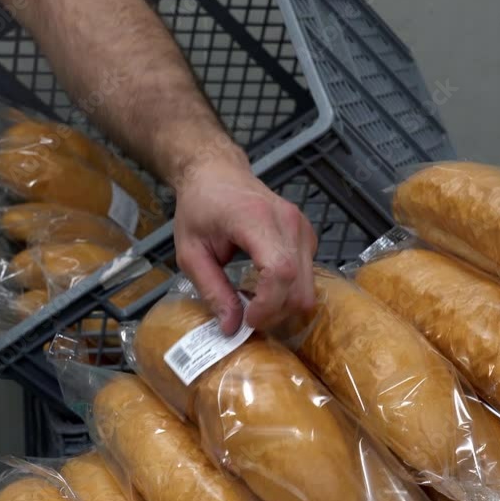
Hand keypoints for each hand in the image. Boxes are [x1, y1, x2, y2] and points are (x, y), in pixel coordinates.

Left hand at [173, 156, 317, 334]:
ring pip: (308, 284)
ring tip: (254, 303)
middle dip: (276, 312)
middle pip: (300, 284)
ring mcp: (302, 227)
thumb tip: (232, 327)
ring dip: (283, 304)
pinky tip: (263, 286)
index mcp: (256, 220)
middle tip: (247, 318)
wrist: (215, 173)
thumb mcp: (191, 253)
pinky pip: (307, 274)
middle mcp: (288, 221)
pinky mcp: (307, 234)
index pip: (279, 271)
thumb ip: (212, 290)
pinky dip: (288, 289)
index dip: (268, 305)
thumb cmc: (199, 208)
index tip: (247, 320)